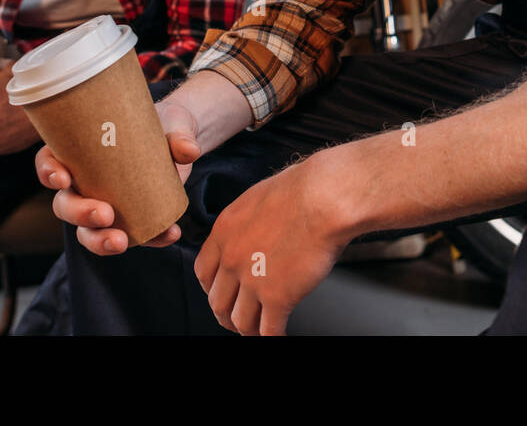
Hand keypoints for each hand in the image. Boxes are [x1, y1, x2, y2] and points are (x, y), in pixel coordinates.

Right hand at [36, 94, 201, 253]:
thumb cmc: (162, 123)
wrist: (182, 138)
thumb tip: (189, 151)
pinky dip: (150, 240)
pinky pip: (132, 236)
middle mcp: (84, 182)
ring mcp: (104, 204)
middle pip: (65, 204)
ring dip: (100, 240)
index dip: (48, 171)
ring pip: (87, 231)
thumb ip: (180, 136)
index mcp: (79, 152)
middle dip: (79, 214)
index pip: (49, 162)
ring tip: (123, 242)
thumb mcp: (173, 123)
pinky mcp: (129, 219)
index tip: (63, 178)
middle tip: (105, 214)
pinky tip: (169, 235)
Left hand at [194, 154, 351, 335]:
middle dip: (225, 313)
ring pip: (239, 320)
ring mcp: (253, 281)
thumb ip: (251, 220)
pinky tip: (279, 335)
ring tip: (256, 332)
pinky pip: (269, 329)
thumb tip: (259, 227)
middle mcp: (232, 259)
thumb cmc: (302, 189)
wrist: (322, 199)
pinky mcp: (278, 297)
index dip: (211, 287)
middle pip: (218, 301)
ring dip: (246, 330)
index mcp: (225, 231)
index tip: (219, 292)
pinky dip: (272, 336)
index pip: (204, 271)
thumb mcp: (259, 197)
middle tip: (234, 318)